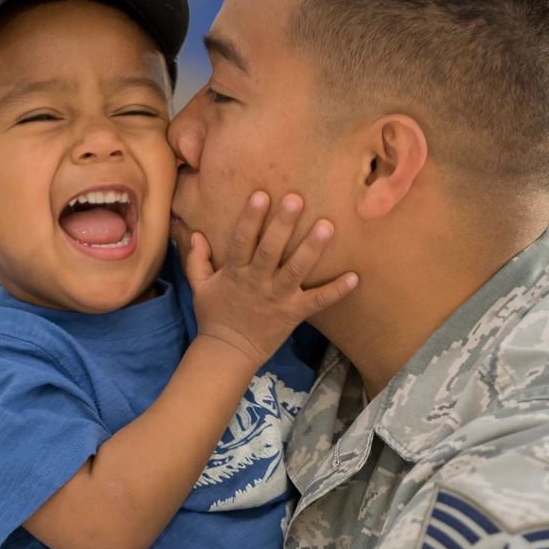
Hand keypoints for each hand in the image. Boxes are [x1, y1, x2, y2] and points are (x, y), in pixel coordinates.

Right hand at [185, 191, 357, 367]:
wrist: (228, 353)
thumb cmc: (214, 317)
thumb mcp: (199, 287)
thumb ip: (197, 260)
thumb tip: (194, 233)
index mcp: (236, 273)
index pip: (242, 241)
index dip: (251, 218)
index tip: (261, 194)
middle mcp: (258, 283)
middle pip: (271, 250)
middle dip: (283, 225)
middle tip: (296, 198)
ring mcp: (278, 298)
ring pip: (296, 270)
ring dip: (312, 249)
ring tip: (327, 226)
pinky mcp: (294, 314)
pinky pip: (318, 301)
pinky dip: (336, 290)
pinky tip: (354, 277)